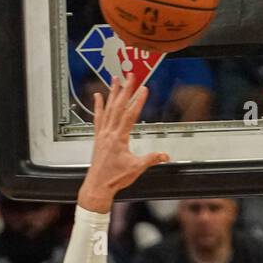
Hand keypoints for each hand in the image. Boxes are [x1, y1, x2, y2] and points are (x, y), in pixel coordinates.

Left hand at [78, 76, 169, 211]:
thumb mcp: (136, 169)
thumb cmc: (115, 178)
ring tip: (115, 79)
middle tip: (130, 75)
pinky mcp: (97, 137)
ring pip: (107, 109)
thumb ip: (151, 160)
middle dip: (125, 90)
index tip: (144, 89)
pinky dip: (98, 106)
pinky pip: (98, 118)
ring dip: (112, 93)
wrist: (97, 186)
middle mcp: (108, 133)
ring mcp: (102, 134)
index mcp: (119, 138)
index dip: (138, 101)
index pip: (130, 115)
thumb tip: (165, 155)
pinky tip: (98, 96)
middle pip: (118, 106)